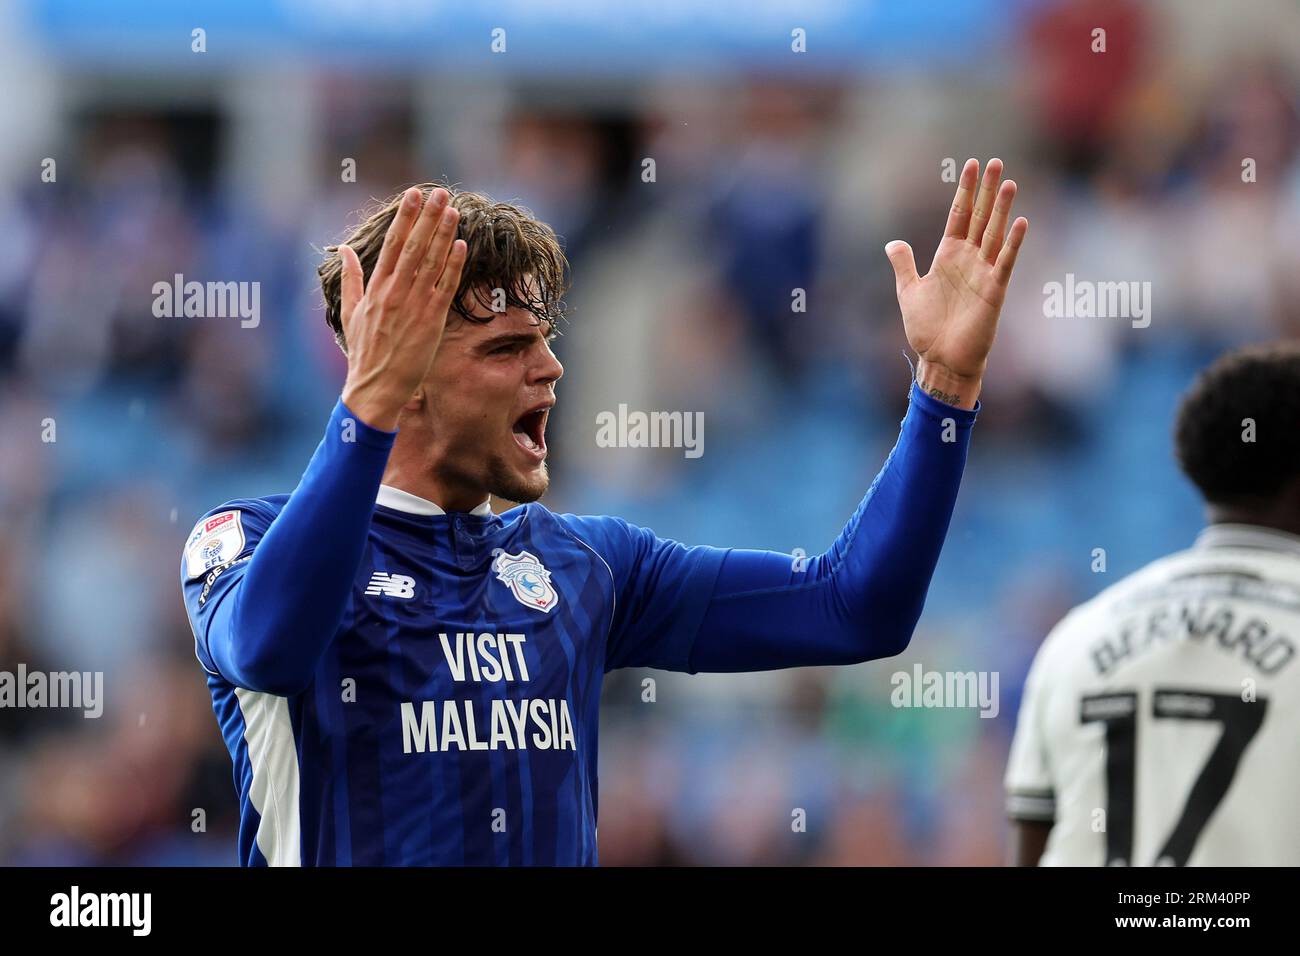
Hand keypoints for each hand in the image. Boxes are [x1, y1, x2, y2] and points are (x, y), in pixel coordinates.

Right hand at [339, 187, 467, 430]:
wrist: (376, 388)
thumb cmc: (364, 353)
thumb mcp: (350, 312)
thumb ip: (351, 279)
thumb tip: (344, 250)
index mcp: (376, 289)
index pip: (392, 244)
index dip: (404, 217)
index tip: (414, 194)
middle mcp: (395, 293)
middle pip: (414, 247)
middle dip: (427, 217)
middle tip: (439, 192)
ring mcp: (414, 306)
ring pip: (431, 263)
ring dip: (443, 235)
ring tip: (453, 210)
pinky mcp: (431, 322)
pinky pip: (445, 288)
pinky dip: (453, 266)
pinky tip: (461, 246)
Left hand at [885, 158, 1027, 408]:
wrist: (941, 359)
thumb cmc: (927, 329)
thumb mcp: (909, 292)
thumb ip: (904, 266)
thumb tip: (893, 243)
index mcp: (947, 257)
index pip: (959, 216)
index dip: (965, 192)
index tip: (971, 166)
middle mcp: (968, 260)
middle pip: (980, 217)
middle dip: (987, 191)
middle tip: (996, 162)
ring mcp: (982, 273)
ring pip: (994, 234)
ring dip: (1002, 209)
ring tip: (1009, 182)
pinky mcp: (993, 291)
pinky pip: (1004, 262)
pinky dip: (1012, 243)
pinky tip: (1020, 222)